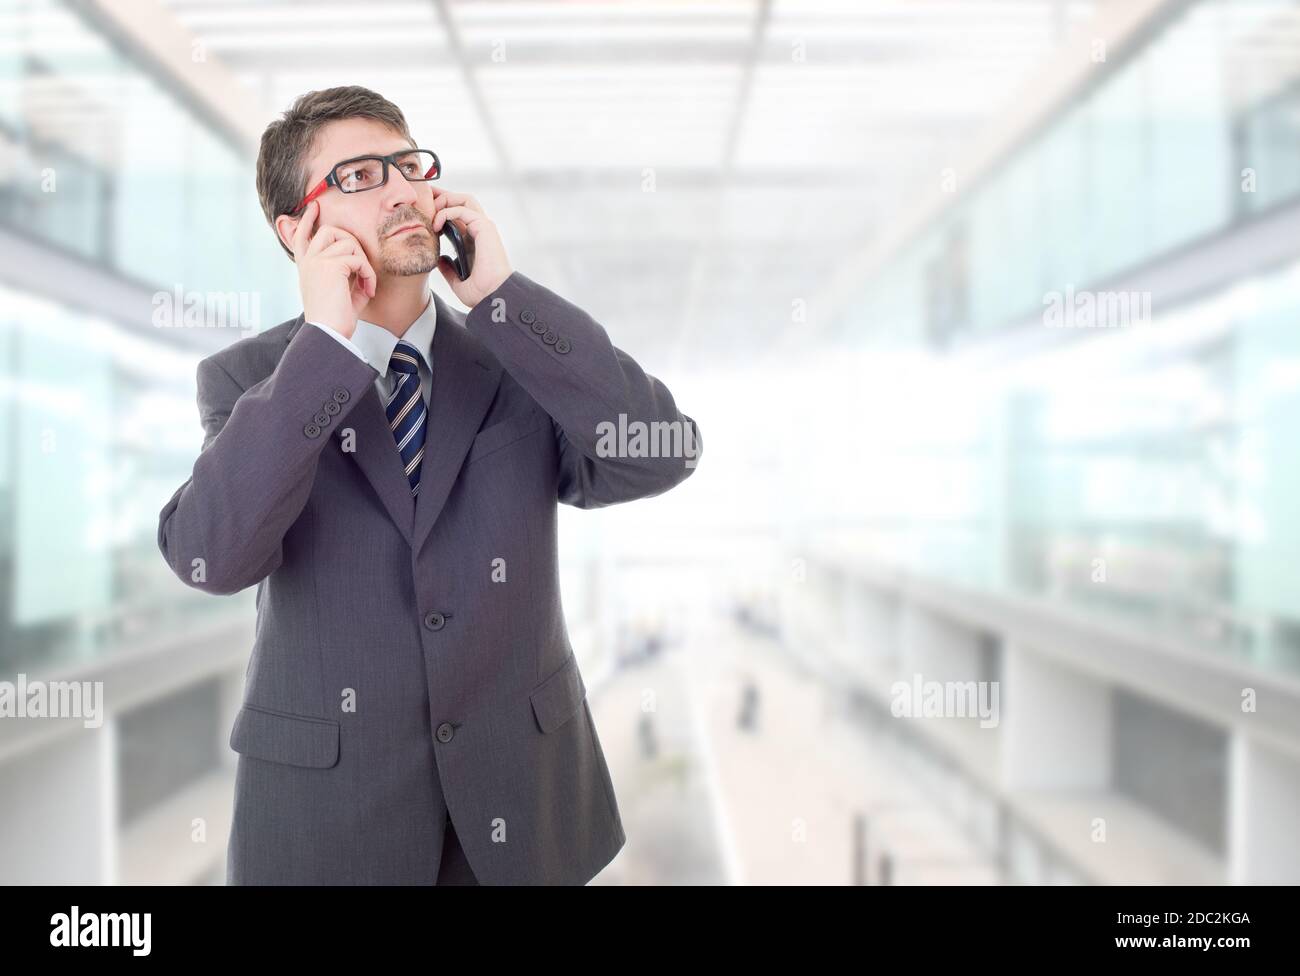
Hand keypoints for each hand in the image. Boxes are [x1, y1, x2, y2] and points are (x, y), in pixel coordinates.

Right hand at [291, 199, 375, 338]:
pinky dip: (368, 274)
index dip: (308, 220)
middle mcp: (308, 261)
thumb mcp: (342, 293)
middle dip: (352, 241)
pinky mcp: (330, 265)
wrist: (329, 334)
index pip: (302, 237)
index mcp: (306, 267)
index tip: (315, 207)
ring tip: (367, 284)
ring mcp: (317, 261)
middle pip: (330, 231)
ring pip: (349, 243)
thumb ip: (348, 275)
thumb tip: (362, 266)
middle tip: (363, 264)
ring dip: (364, 263)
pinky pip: (359, 259)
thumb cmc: (336, 319)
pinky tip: (369, 289)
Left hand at [431, 189, 512, 307]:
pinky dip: (446, 212)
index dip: (441, 208)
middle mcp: (480, 230)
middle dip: (441, 196)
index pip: (458, 214)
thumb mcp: (458, 281)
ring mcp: (484, 226)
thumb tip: (439, 260)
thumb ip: (448, 269)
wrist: (493, 296)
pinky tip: (436, 225)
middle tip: (423, 201)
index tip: (424, 211)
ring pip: (464, 199)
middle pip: (461, 200)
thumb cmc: (481, 293)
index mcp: (474, 240)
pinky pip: (462, 209)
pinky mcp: (484, 227)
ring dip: (445, 200)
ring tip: (431, 213)